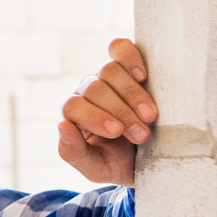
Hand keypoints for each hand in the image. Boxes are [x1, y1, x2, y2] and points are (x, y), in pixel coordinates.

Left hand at [58, 38, 157, 187]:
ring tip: (150, 117)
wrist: (154, 159)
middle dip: (121, 112)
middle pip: (95, 89)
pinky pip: (120, 48)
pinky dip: (130, 57)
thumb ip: (74, 152)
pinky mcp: (128, 63)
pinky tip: (143, 76)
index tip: (118, 131)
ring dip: (132, 94)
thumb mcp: (97, 168)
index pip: (72, 107)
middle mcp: (87, 92)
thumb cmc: (121, 163)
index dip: (94, 117)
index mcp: (75, 115)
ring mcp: (107, 76)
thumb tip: (62, 125)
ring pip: (109, 70)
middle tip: (142, 134)